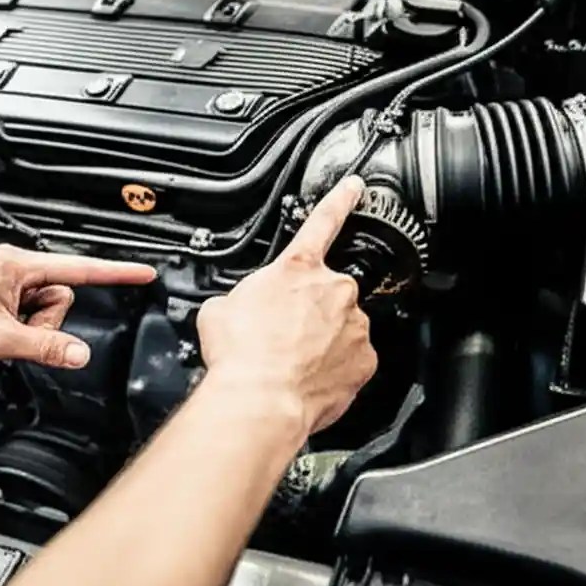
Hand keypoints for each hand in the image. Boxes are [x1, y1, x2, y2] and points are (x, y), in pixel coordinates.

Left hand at [0, 244, 155, 369]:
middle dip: (45, 324)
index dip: (116, 274)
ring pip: (41, 311)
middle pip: (59, 298)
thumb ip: (45, 347)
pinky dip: (12, 330)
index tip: (144, 273)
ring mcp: (2, 281)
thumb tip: (80, 353)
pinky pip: (22, 315)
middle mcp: (12, 268)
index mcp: (17, 267)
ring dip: (26, 330)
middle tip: (11, 336)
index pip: (79, 270)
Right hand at [196, 175, 376, 434]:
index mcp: (298, 268)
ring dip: (321, 341)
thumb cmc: (240, 354)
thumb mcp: (219, 309)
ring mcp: (354, 326)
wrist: (261, 399)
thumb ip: (241, 296)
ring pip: (341, 328)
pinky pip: (352, 360)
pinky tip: (308, 379)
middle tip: (283, 336)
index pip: (323, 221)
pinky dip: (335, 369)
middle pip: (327, 293)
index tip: (356, 186)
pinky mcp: (365, 361)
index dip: (341, 199)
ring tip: (291, 363)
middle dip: (309, 311)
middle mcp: (334, 290)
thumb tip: (238, 308)